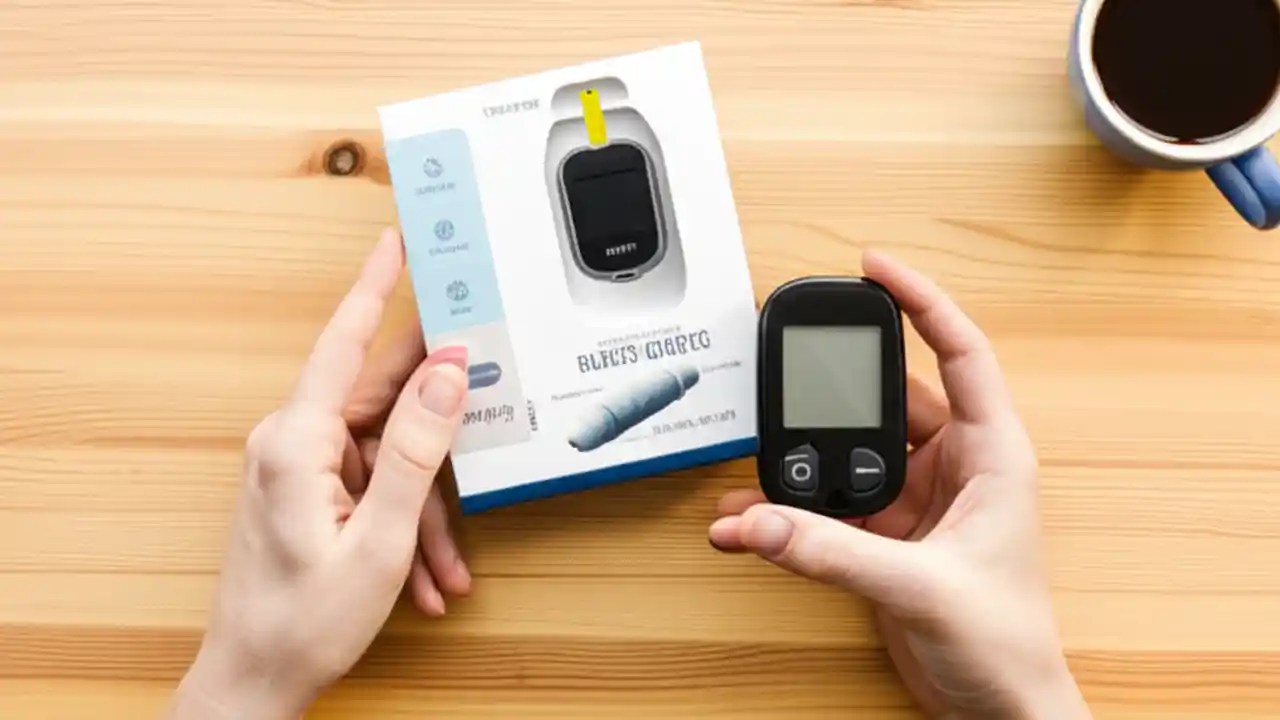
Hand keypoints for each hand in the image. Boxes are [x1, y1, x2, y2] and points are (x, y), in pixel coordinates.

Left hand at [167, 229, 470, 718]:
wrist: (254, 681)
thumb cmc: (302, 622)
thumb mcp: (379, 539)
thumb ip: (417, 451)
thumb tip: (446, 375)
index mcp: (296, 442)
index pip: (343, 343)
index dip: (374, 287)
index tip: (393, 242)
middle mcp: (291, 443)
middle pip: (380, 400)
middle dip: (437, 425)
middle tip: (485, 397)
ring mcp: (298, 468)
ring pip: (386, 454)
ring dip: (423, 506)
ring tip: (444, 562)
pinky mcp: (308, 491)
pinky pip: (372, 484)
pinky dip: (403, 522)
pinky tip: (424, 572)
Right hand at [710, 251, 1089, 719]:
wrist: (998, 711)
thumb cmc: (1007, 647)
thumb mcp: (922, 589)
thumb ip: (832, 553)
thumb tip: (760, 521)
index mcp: (992, 455)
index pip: (960, 352)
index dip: (921, 301)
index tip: (875, 266)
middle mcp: (955, 467)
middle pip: (886, 397)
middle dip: (833, 387)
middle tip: (790, 363)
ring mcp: (918, 500)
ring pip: (850, 450)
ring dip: (805, 454)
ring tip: (759, 455)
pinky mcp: (887, 536)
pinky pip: (831, 500)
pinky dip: (794, 505)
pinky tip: (756, 514)